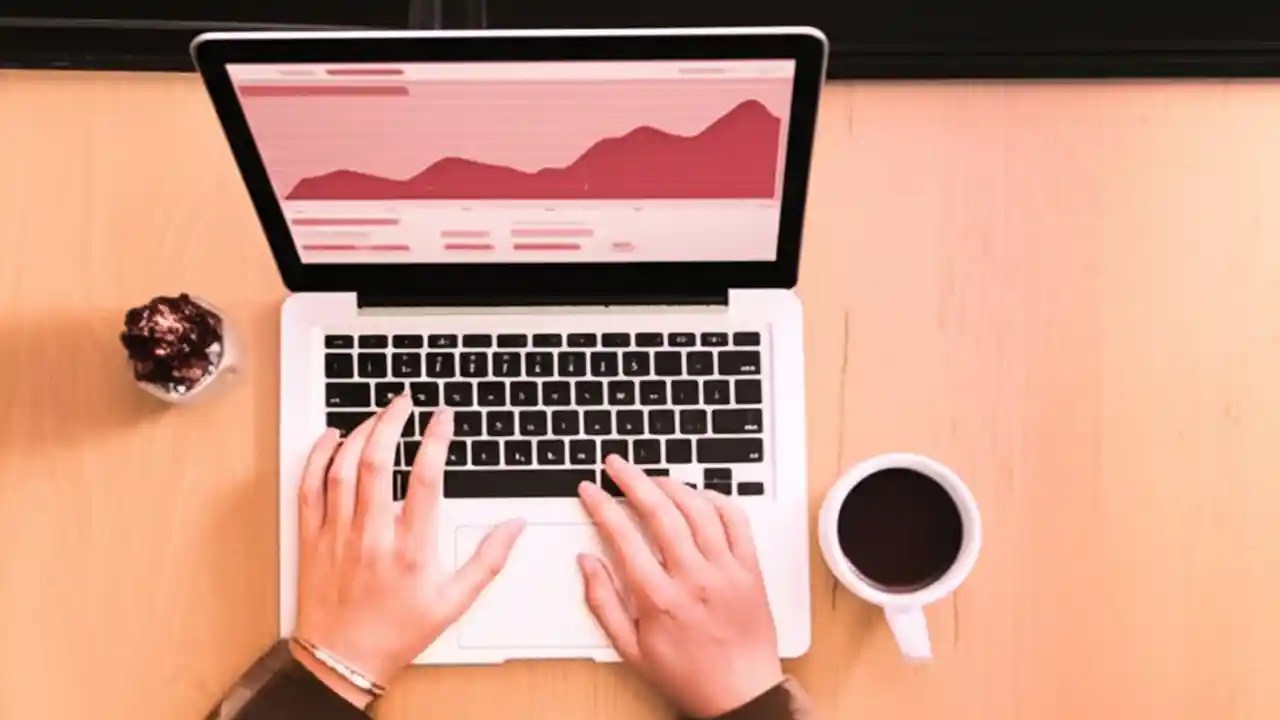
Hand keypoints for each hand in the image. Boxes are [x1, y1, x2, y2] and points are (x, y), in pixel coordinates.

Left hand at [293, 396, 524, 704]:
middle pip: (378, 462)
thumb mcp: (454, 602)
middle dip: (392, 422)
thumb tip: (514, 526)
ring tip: (377, 415)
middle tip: (405, 402)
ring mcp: (338, 534)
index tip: (443, 418)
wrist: (342, 660)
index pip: (426, 479)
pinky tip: (331, 438)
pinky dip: (319, 456)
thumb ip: (488, 560)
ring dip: (360, 433)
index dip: (436, 440)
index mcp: (411, 549)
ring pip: (344, 468)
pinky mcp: (313, 538)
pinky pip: (309, 487)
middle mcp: (372, 536)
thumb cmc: (397, 632)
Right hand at [576, 456, 783, 717]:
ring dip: (672, 484)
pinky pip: (737, 521)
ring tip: (652, 477)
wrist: (741, 692)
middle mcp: (693, 578)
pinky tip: (699, 495)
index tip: (590, 489)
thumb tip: (586, 562)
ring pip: (698, 509)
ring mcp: (726, 570)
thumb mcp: (630, 649)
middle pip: (660, 511)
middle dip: (632, 479)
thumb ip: (602, 602)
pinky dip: (717, 500)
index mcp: (659, 599)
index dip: (601, 506)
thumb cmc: (686, 674)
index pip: (623, 536)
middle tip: (616, 464)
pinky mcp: (750, 569)